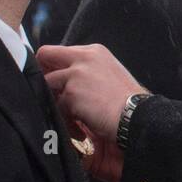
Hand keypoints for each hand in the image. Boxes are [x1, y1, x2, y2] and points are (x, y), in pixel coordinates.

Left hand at [38, 44, 144, 181]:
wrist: (137, 116)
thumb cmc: (128, 102)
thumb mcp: (109, 74)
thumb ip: (88, 71)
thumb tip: (66, 80)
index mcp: (95, 52)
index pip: (61, 51)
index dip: (54, 67)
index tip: (56, 82)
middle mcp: (85, 57)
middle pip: (45, 55)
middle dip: (43, 74)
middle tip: (49, 93)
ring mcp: (77, 74)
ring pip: (47, 84)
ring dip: (56, 102)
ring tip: (73, 120)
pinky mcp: (72, 93)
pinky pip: (57, 107)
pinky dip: (66, 121)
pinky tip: (80, 131)